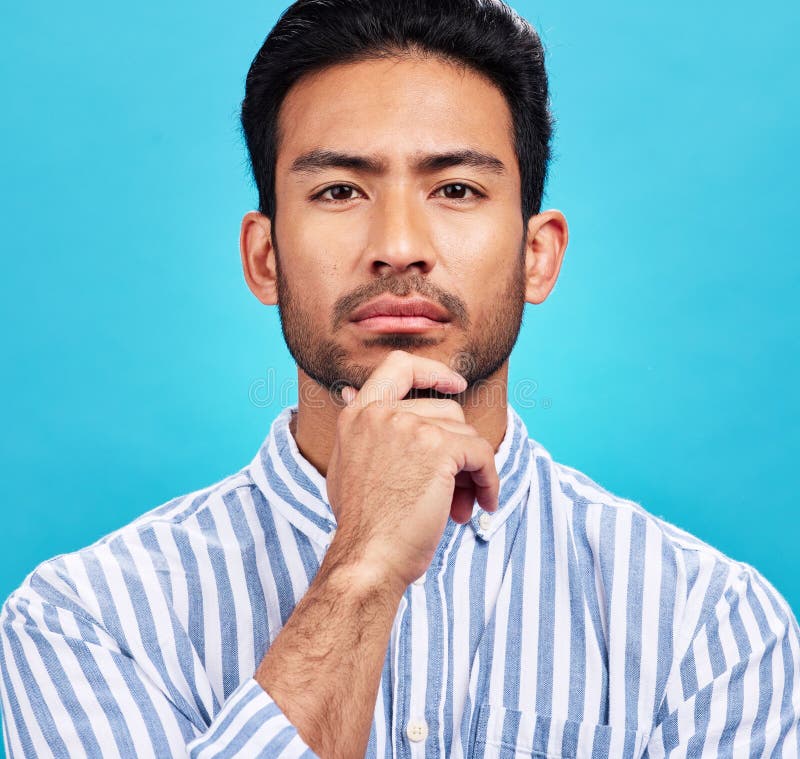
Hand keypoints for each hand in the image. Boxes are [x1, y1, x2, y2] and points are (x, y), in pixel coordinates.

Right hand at [324, 350, 499, 589]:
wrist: (368, 558)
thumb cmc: (363, 524)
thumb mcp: (346, 464)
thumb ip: (360, 429)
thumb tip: (354, 392)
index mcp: (358, 415)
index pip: (399, 366)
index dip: (433, 370)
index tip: (456, 385)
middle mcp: (381, 414)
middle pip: (446, 412)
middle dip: (458, 449)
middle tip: (454, 488)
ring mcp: (409, 426)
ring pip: (467, 436)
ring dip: (471, 472)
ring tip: (460, 505)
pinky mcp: (438, 448)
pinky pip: (482, 454)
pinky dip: (489, 480)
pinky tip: (483, 504)